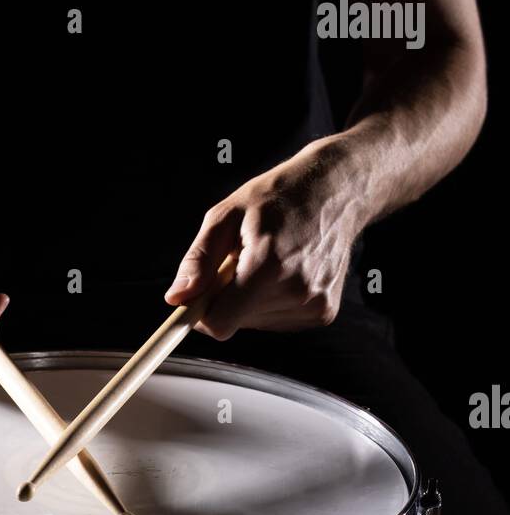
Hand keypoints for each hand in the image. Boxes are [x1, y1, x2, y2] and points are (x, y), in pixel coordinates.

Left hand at [165, 139, 362, 338]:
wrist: (338, 191)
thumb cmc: (278, 197)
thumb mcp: (227, 216)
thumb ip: (198, 260)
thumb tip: (176, 298)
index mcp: (267, 266)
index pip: (219, 323)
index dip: (201, 313)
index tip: (197, 296)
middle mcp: (295, 291)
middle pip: (235, 322)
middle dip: (227, 297)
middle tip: (241, 261)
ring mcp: (313, 305)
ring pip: (255, 323)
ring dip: (250, 299)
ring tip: (268, 261)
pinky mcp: (324, 313)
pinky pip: (278, 321)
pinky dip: (272, 302)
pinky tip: (286, 272)